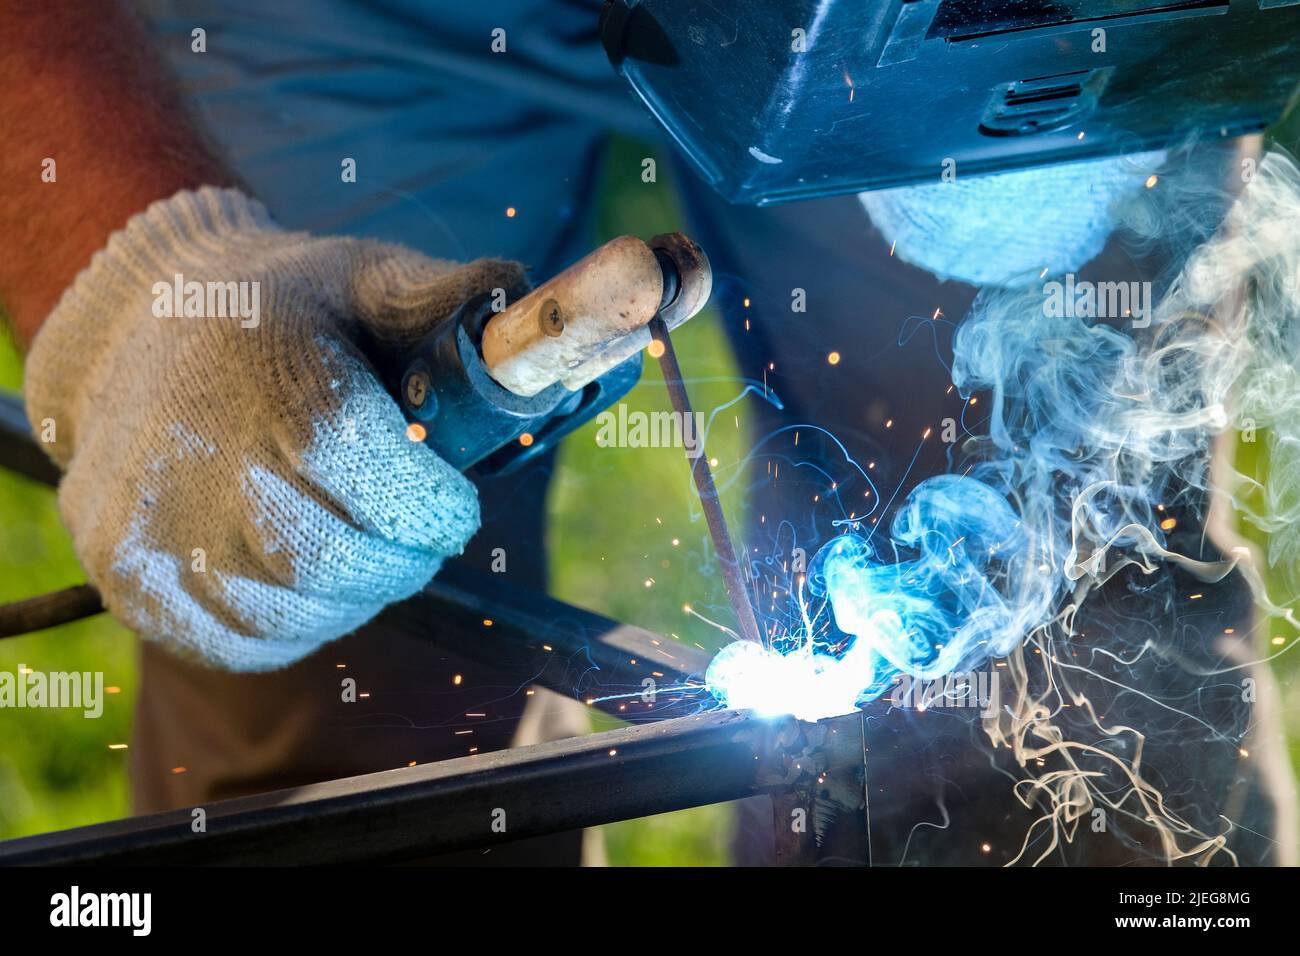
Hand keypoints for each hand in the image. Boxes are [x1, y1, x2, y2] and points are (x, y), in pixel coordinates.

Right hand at [25, 187, 524, 669]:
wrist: (133, 332)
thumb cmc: (276, 312)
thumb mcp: (361, 278)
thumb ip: (448, 300)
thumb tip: (525, 309)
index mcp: (280, 384)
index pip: (384, 490)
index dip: (438, 513)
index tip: (456, 509)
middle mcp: (208, 465)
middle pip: (342, 561)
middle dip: (405, 557)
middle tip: (417, 535)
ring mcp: (160, 535)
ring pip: (300, 612)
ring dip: (355, 593)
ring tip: (360, 547)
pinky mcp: (136, 584)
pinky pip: (245, 642)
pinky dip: (295, 623)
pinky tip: (303, 576)